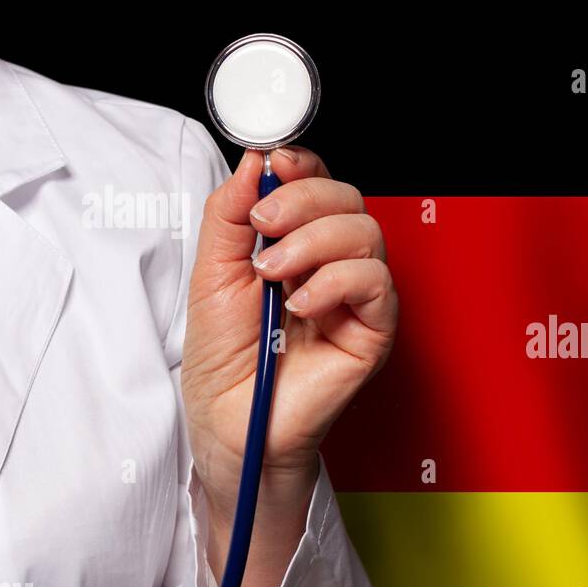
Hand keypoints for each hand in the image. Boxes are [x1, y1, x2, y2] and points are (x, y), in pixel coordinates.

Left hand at [181, 147, 396, 586]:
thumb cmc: (224, 362)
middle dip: (304, 202)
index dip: (306, 165)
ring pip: (366, 233)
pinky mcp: (374, 331)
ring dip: (315, 243)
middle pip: (349, 200)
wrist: (230, 424)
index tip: (277, 164)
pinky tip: (303, 306)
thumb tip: (253, 161)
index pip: (320, 186)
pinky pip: (376, 282)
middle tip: (265, 228)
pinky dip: (335, 282)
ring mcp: (356, 298)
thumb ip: (228, 213)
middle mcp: (333, 266)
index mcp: (297, 247)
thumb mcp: (211, 273)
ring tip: (275, 277)